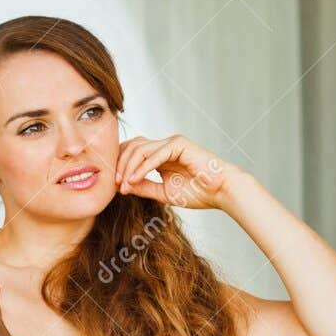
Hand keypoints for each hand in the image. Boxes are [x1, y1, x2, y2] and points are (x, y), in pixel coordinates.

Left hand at [116, 133, 239, 211]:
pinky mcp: (179, 144)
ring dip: (128, 167)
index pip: (131, 153)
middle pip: (131, 147)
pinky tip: (134, 179)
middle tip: (114, 184)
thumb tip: (122, 186)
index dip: (119, 167)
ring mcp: (171, 143)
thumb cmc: (197, 193)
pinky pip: (154, 154)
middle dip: (119, 165)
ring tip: (123, 184)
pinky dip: (142, 168)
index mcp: (159, 157)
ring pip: (139, 149)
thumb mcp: (162, 192)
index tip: (113, 186)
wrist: (221, 192)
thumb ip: (143, 187)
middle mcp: (163, 147)